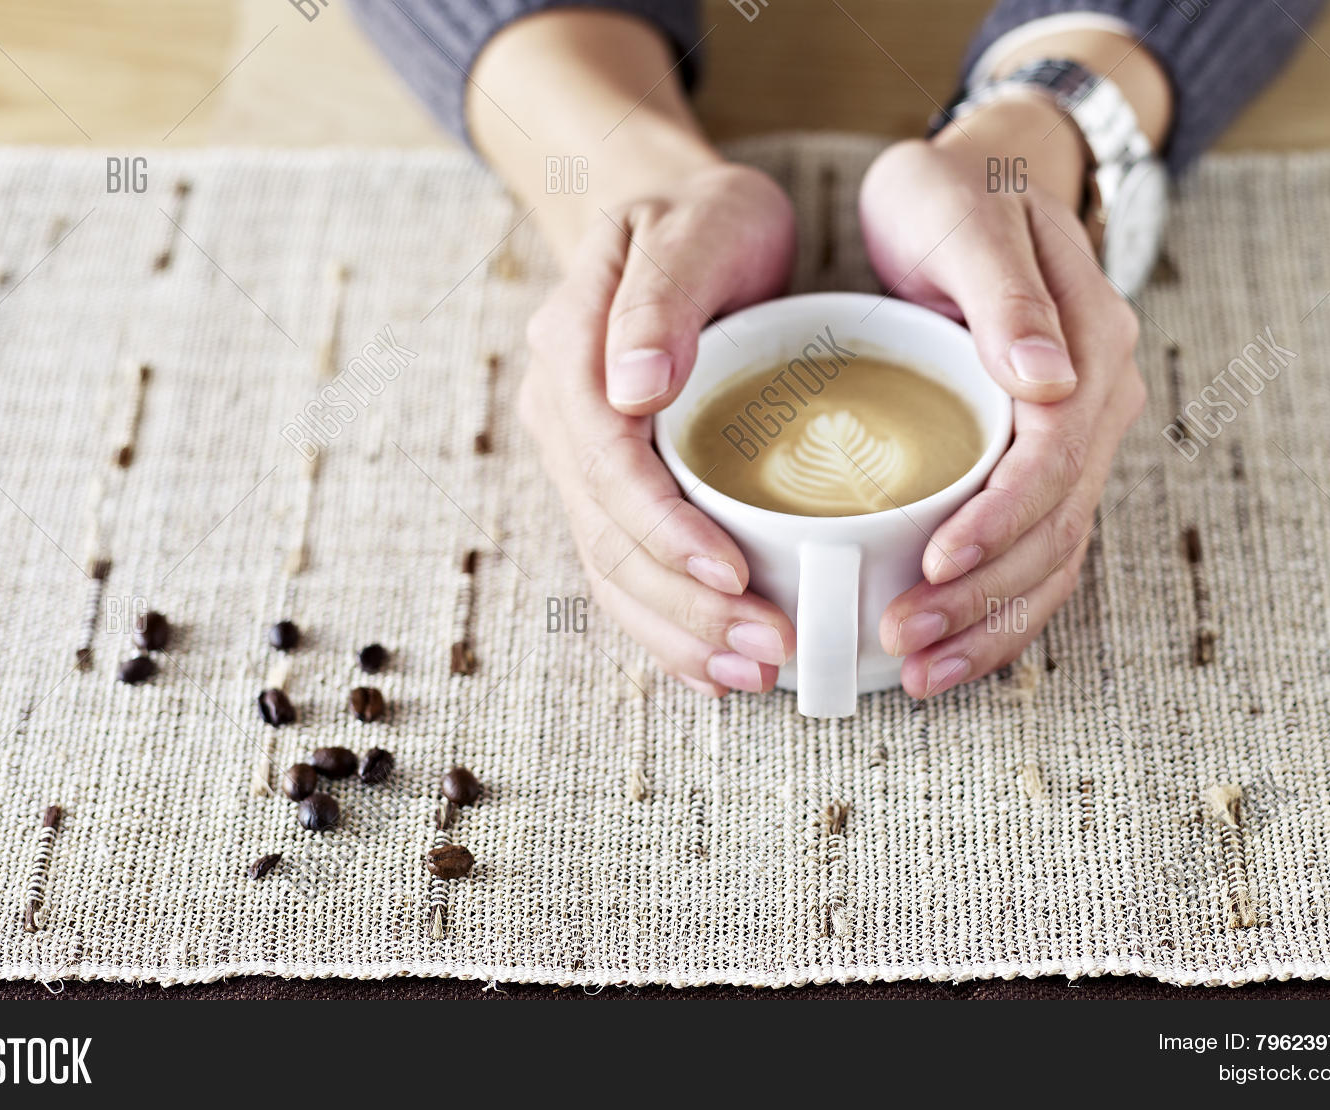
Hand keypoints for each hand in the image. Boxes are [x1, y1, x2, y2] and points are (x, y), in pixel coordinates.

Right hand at [518, 161, 799, 695]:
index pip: (607, 460)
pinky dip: (666, 621)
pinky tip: (714, 664)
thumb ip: (660, 297)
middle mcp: (562, 414)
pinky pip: (624, 566)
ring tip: (753, 671)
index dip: (664, 527)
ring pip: (611, 565)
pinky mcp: (609, 485)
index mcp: (572, 352)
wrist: (671, 222)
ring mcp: (580, 457)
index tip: (733, 572)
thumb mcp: (693, 225)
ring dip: (678, 630)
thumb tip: (633, 385)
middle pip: (607, 533)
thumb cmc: (698, 218)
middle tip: (768, 647)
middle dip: (684, 603)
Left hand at [858, 97, 1146, 696]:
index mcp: (1088, 353)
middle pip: (1054, 526)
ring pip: (1051, 557)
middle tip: (904, 635)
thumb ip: (1005, 294)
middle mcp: (1094, 408)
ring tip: (920, 668)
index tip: (935, 564)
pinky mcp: (1039, 466)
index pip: (1052, 459)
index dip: (998, 521)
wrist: (982, 182)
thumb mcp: (968, 218)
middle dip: (980, 594)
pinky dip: (996, 609)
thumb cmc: (959, 194)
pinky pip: (1035, 553)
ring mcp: (1073, 443)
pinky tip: (946, 651)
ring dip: (989, 621)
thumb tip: (1044, 378)